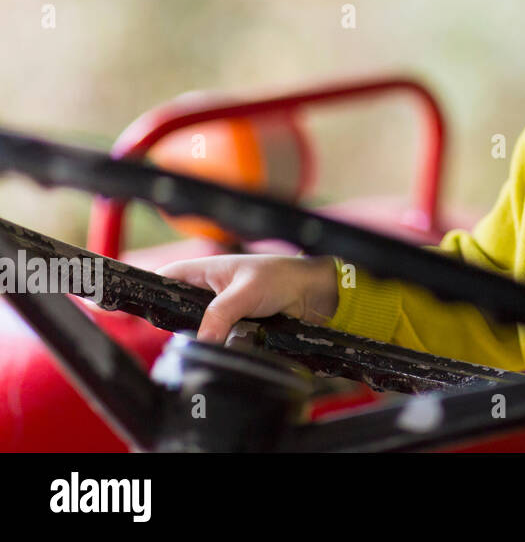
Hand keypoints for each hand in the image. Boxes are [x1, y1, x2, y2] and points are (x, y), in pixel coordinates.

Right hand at [155, 254, 339, 344]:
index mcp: (200, 272)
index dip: (139, 294)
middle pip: (170, 313)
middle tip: (183, 334)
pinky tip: (223, 350)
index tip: (113, 310)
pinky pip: (213, 343)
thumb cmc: (281, 277)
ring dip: (198, 339)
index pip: (158, 281)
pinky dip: (216, 347)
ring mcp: (215, 313)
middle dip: (172, 326)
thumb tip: (202, 340)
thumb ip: (221, 314)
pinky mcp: (229, 330)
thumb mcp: (246, 291)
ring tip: (212, 339)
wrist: (312, 293)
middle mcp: (203, 293)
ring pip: (191, 332)